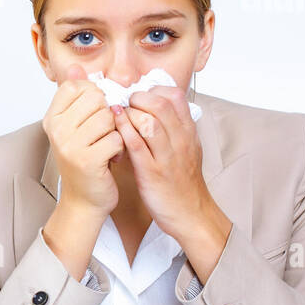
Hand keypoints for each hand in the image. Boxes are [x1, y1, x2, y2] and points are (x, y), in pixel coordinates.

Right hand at [43, 63, 122, 217]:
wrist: (84, 199)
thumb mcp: (75, 125)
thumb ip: (76, 95)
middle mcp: (56, 129)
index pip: (79, 86)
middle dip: (108, 116)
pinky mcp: (87, 160)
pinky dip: (120, 149)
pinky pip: (117, 138)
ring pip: (109, 118)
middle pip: (97, 100)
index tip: (92, 117)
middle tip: (101, 135)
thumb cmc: (83, 160)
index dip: (94, 98)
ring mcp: (70, 145)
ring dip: (115, 133)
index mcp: (52, 117)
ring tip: (105, 146)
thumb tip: (75, 67)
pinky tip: (111, 158)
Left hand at [114, 84, 210, 237]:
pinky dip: (124, 131)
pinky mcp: (152, 173)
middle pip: (160, 104)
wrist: (191, 214)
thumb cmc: (183, 182)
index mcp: (188, 132)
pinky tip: (114, 125)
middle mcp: (180, 140)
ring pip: (149, 122)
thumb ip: (174, 128)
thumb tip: (156, 108)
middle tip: (125, 102)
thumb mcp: (186, 149)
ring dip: (129, 113)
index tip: (139, 95)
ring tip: (116, 113)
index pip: (175, 96)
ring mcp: (167, 156)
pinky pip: (137, 145)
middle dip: (138, 97)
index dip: (154, 90)